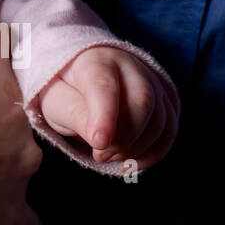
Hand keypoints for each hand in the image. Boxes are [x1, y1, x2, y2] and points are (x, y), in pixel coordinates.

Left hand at [38, 45, 177, 169]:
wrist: (78, 83)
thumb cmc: (65, 91)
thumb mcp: (56, 101)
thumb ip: (74, 115)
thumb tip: (100, 139)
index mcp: (95, 60)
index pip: (105, 85)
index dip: (104, 117)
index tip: (98, 143)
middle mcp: (128, 66)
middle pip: (143, 101)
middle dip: (124, 138)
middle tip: (99, 154)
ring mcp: (150, 82)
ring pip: (160, 118)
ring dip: (136, 148)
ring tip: (107, 157)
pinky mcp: (162, 101)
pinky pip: (169, 130)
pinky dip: (152, 153)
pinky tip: (129, 164)